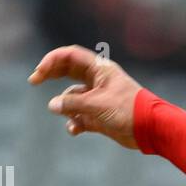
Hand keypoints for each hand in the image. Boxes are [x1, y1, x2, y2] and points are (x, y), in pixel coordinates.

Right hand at [28, 45, 142, 148]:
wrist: (151, 129)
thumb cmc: (128, 111)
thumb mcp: (96, 105)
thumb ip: (72, 103)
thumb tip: (52, 105)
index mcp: (100, 70)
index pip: (70, 56)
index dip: (51, 60)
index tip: (38, 73)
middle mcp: (98, 81)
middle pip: (68, 71)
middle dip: (51, 75)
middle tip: (34, 80)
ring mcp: (99, 99)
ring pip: (73, 97)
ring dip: (66, 107)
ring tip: (70, 117)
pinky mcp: (101, 116)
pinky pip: (80, 117)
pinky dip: (74, 122)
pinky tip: (74, 130)